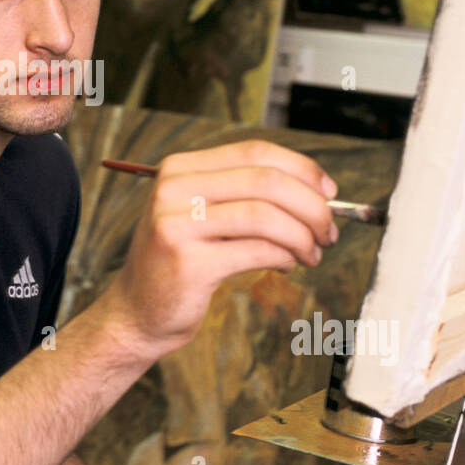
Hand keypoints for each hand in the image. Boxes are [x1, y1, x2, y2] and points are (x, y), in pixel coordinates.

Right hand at [101, 140, 338, 359]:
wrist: (136, 312)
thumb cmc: (180, 262)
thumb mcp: (201, 214)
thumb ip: (243, 194)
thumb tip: (316, 190)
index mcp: (180, 168)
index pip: (254, 152)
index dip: (301, 169)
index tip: (329, 192)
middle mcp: (174, 189)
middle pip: (265, 181)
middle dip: (310, 206)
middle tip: (329, 230)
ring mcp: (177, 225)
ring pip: (265, 216)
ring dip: (302, 236)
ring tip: (312, 253)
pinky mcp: (188, 263)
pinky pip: (257, 251)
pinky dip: (285, 257)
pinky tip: (288, 265)